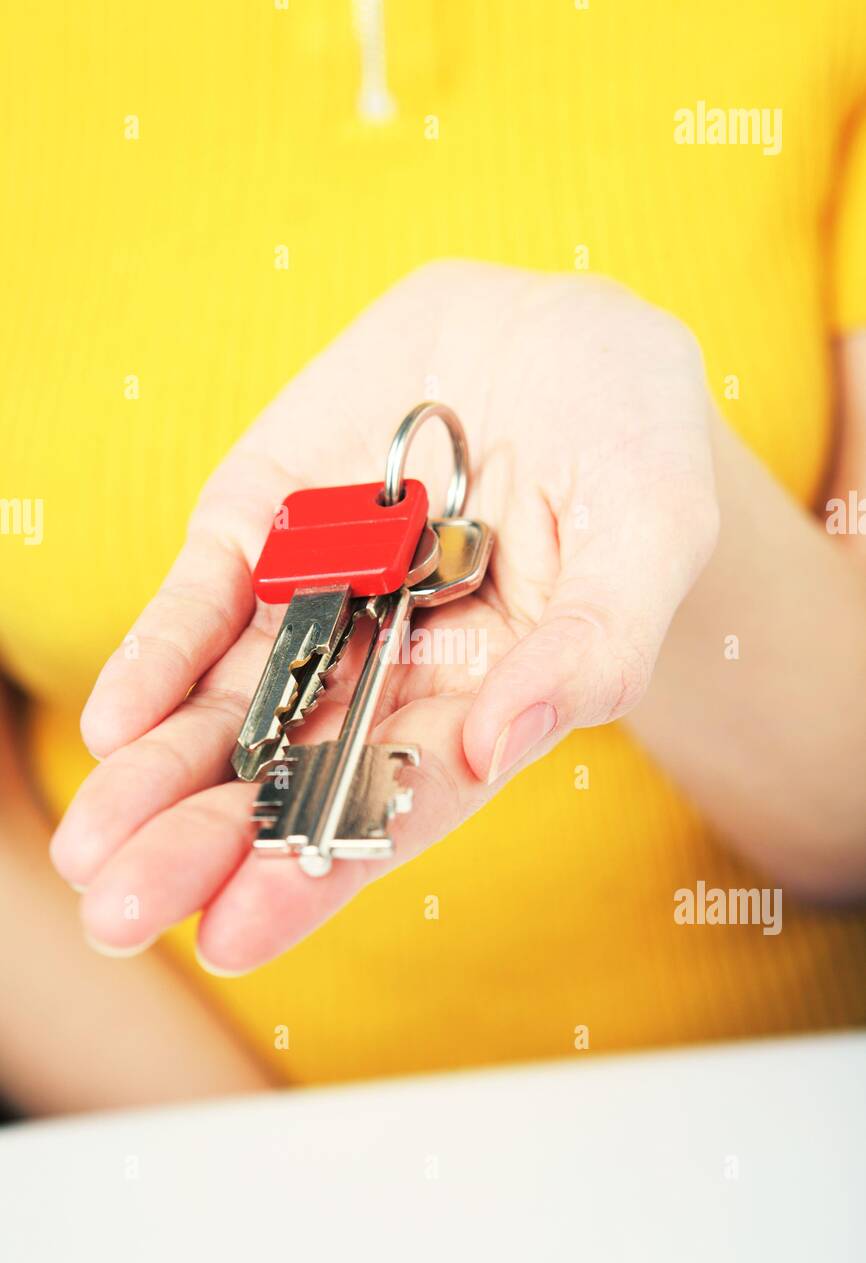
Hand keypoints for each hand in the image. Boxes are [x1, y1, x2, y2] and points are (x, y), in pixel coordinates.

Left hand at [51, 261, 718, 972]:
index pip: (396, 804)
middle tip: (125, 913)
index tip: (239, 933)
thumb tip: (494, 746)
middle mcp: (390, 670)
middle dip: (207, 845)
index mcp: (485, 701)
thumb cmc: (634, 443)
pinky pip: (205, 600)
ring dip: (159, 776)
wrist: (559, 329)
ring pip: (229, 704)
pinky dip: (159, 656)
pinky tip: (114, 723)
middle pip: (292, 774)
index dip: (319, 871)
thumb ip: (587, 648)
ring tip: (91, 848)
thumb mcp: (647, 539)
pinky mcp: (267, 526)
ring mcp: (320, 601)